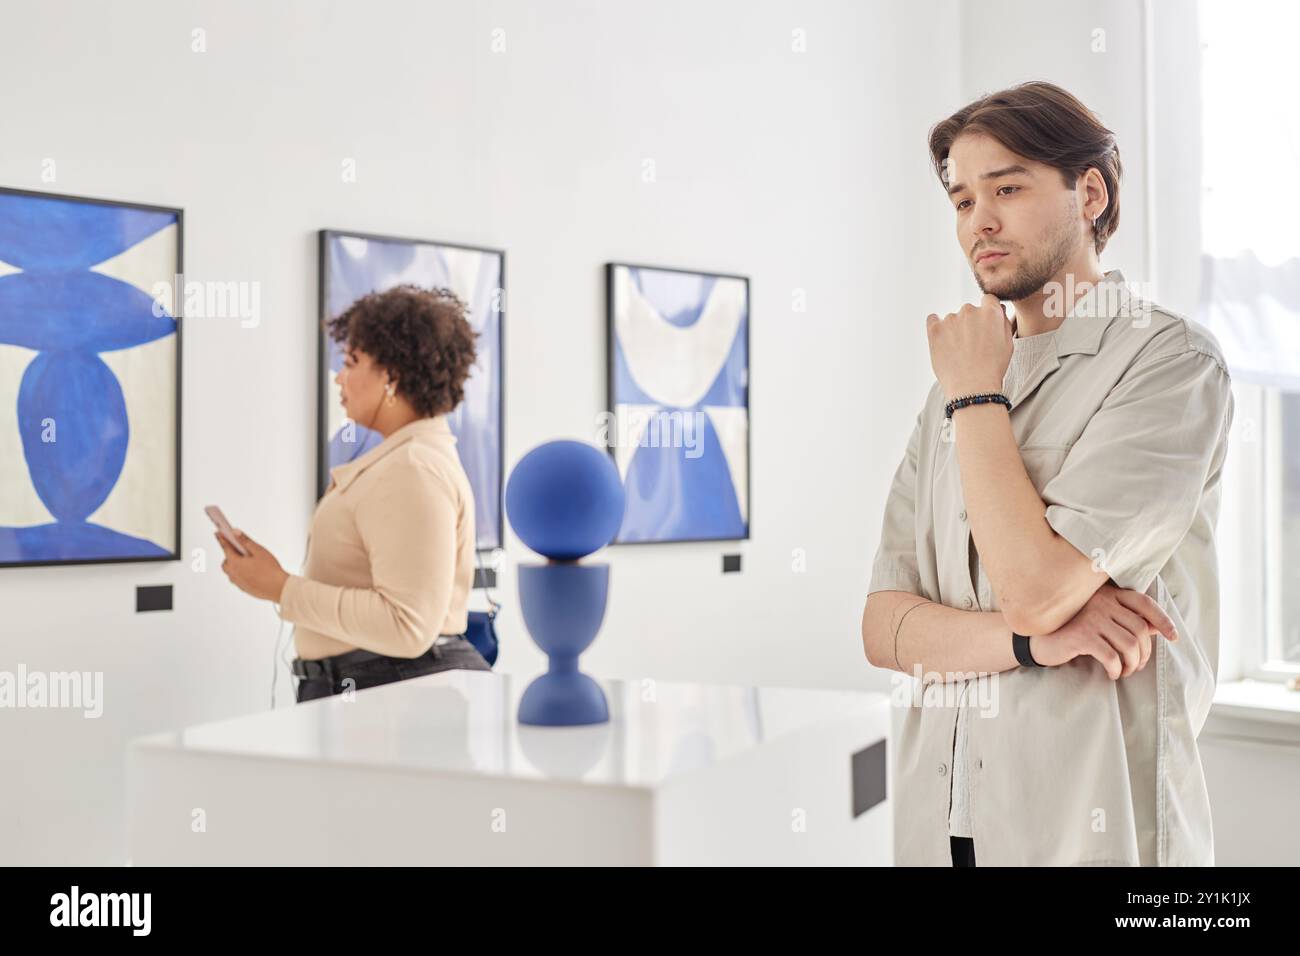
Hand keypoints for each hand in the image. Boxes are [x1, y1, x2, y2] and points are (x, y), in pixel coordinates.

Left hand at [214, 529, 288, 602]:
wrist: (278, 588)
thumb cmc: (269, 569)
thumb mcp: (258, 550)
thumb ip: (245, 540)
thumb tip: (235, 532)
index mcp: (234, 562)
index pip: (225, 547)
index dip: (222, 538)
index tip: (218, 533)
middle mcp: (232, 573)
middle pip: (226, 561)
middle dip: (230, 554)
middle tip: (239, 548)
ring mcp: (237, 582)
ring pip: (231, 571)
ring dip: (235, 564)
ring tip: (247, 560)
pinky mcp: (243, 588)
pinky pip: (238, 578)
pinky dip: (240, 572)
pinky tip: (252, 570)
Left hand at [926, 294, 1013, 398]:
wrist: (973, 387)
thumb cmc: (993, 368)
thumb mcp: (1008, 344)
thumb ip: (1003, 322)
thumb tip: (999, 309)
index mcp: (991, 312)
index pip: (988, 300)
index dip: (987, 313)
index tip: (984, 326)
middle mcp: (970, 311)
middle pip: (969, 310)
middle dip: (970, 324)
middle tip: (971, 345)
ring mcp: (951, 319)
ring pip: (952, 319)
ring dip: (954, 329)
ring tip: (958, 352)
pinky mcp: (935, 329)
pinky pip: (932, 320)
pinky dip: (936, 327)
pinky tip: (941, 341)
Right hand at [1027, 582, 1178, 679]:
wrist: (1037, 638)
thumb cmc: (1071, 629)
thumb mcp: (1099, 620)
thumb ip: (1125, 620)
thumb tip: (1155, 628)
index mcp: (1108, 594)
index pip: (1144, 603)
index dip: (1163, 620)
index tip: (1174, 637)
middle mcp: (1101, 602)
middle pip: (1140, 629)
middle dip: (1145, 653)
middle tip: (1137, 666)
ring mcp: (1091, 617)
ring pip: (1129, 645)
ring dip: (1132, 664)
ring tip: (1124, 671)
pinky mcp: (1081, 636)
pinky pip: (1111, 657)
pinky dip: (1116, 669)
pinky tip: (1112, 673)